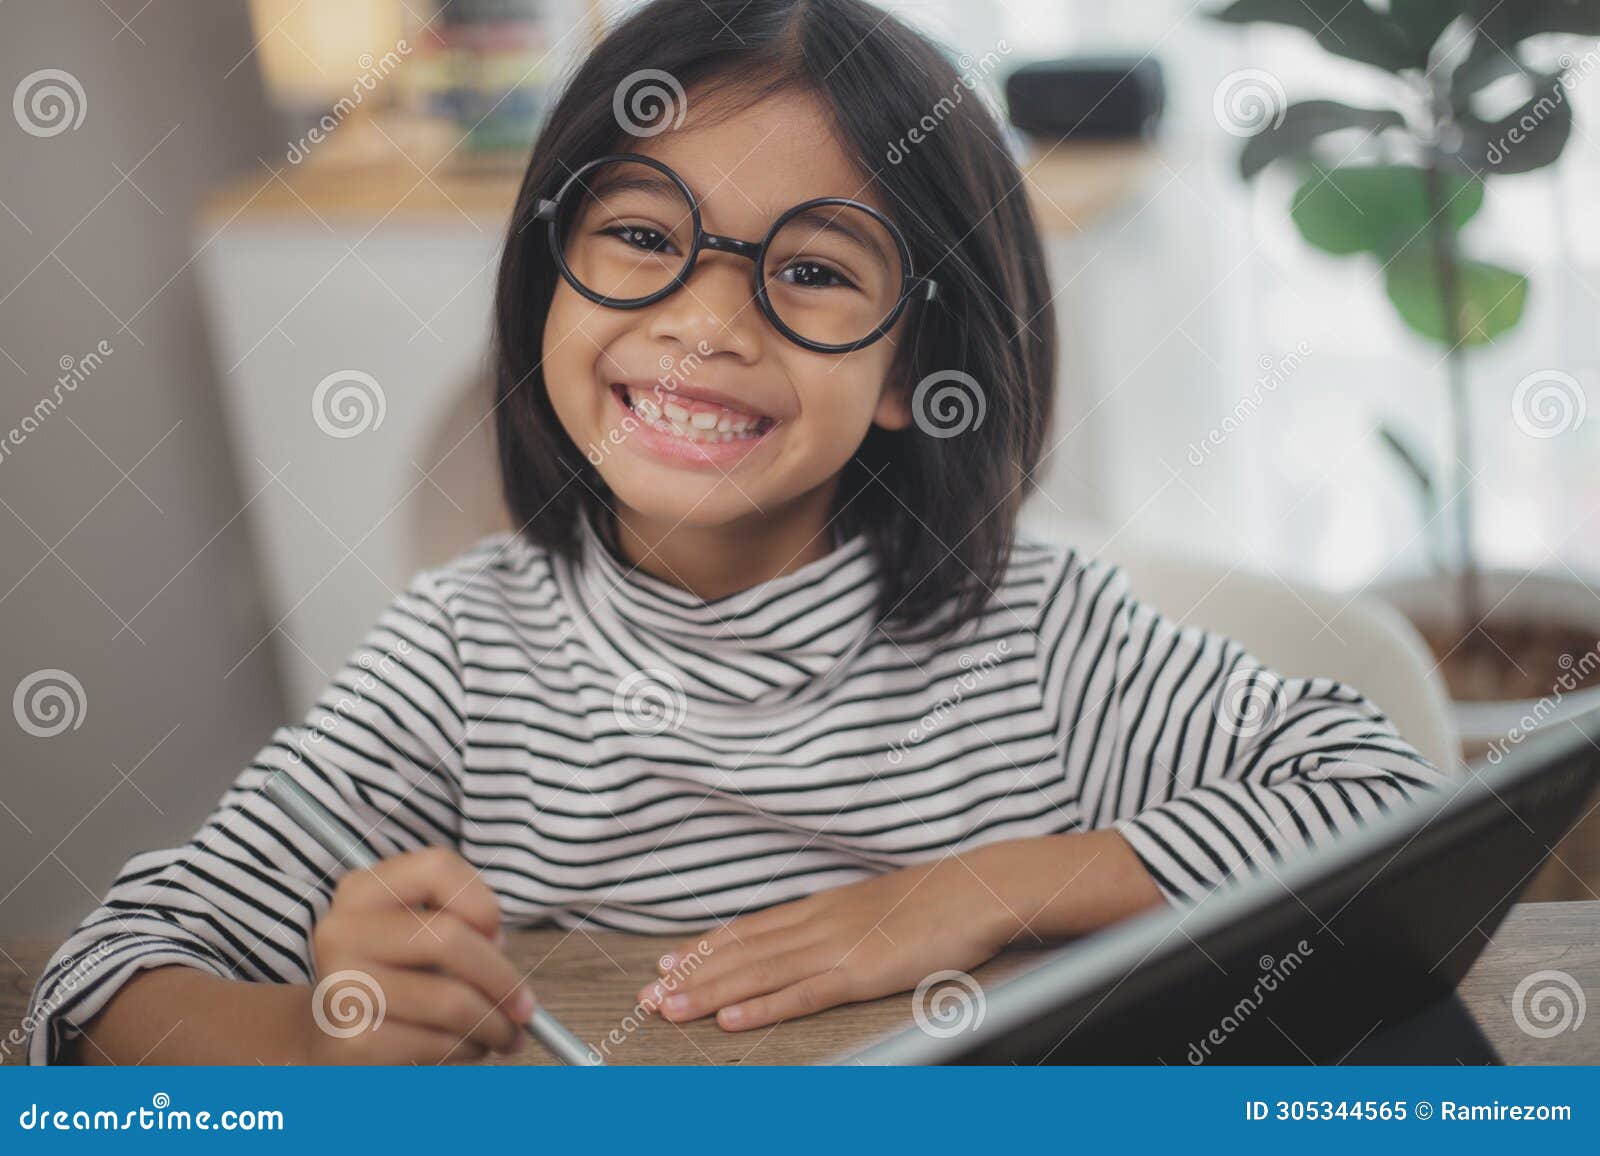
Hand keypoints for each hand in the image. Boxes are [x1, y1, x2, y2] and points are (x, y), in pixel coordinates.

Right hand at [302, 847, 533, 1063]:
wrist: (328, 1036)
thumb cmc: (393, 977)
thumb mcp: (415, 934)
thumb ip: (457, 925)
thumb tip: (499, 951)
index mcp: (363, 891)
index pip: (437, 867)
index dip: (482, 902)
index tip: (498, 936)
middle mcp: (342, 931)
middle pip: (449, 937)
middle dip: (503, 979)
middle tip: (526, 1008)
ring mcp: (341, 986)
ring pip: (450, 1001)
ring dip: (494, 1025)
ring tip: (506, 1036)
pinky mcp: (349, 1042)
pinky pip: (435, 1044)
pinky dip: (467, 1050)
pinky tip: (469, 1048)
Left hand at [636, 853, 1015, 1031]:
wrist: (977, 888)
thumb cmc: (937, 900)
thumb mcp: (876, 904)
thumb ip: (842, 921)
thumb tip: (820, 935)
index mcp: (822, 907)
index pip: (750, 929)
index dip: (706, 948)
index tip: (669, 963)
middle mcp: (818, 923)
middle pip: (742, 951)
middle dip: (691, 975)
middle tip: (649, 995)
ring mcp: (836, 947)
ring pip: (758, 972)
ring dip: (709, 992)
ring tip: (669, 1009)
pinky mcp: (859, 972)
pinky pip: (801, 993)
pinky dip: (762, 1007)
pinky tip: (731, 1019)